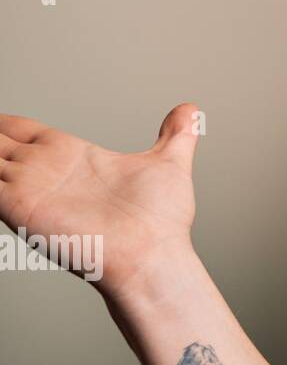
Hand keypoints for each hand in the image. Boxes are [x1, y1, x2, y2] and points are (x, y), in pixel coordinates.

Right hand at [0, 103, 201, 302]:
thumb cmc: (161, 220)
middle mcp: (45, 171)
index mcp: (70, 155)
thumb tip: (190, 110)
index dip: (5, 123)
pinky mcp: (20, 207)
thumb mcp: (169, 162)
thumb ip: (177, 134)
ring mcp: (29, 190)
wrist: (152, 254)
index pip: (23, 131)